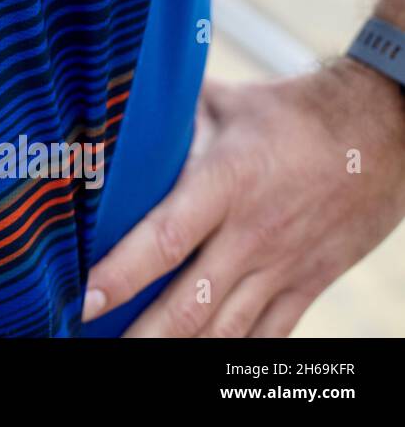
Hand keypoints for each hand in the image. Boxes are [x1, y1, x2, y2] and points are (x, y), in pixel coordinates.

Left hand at [83, 60, 404, 335]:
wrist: (382, 130)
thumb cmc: (288, 111)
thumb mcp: (221, 102)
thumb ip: (164, 115)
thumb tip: (104, 108)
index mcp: (227, 184)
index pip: (165, 239)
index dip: (121, 275)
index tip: (83, 299)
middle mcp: (253, 234)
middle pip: (190, 305)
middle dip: (140, 335)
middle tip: (91, 342)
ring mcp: (283, 267)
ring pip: (225, 331)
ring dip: (176, 350)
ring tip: (132, 355)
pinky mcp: (308, 285)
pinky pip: (267, 335)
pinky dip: (229, 354)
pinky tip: (194, 358)